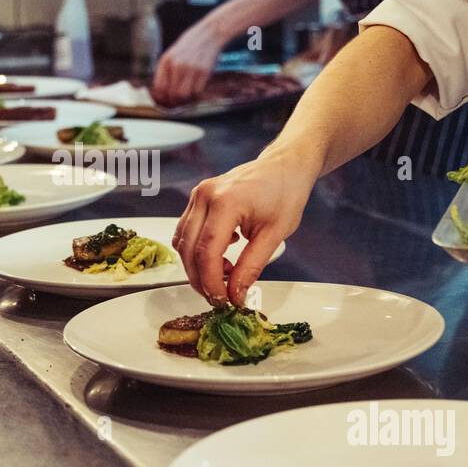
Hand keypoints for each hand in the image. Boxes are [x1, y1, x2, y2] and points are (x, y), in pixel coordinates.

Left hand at [150, 21, 224, 106]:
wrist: (209, 33)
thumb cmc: (191, 44)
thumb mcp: (173, 53)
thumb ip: (166, 69)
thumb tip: (162, 90)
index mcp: (166, 60)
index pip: (159, 87)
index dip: (162, 97)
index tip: (166, 100)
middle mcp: (176, 65)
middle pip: (172, 94)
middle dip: (174, 101)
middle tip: (178, 101)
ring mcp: (190, 69)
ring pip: (184, 95)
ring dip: (185, 99)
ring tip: (187, 95)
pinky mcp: (203, 71)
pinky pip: (197, 91)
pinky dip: (196, 94)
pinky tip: (196, 88)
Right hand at [172, 145, 316, 306]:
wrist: (284, 166)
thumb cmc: (285, 193)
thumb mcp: (274, 234)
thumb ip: (251, 266)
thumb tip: (235, 293)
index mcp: (226, 202)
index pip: (208, 251)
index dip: (212, 282)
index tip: (223, 300)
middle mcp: (205, 196)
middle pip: (189, 249)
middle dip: (201, 279)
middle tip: (220, 296)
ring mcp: (197, 195)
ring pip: (182, 242)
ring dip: (197, 266)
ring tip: (224, 276)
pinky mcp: (197, 199)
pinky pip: (186, 231)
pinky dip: (197, 251)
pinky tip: (221, 256)